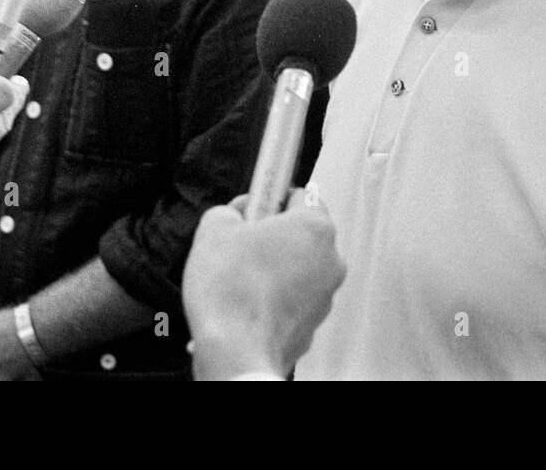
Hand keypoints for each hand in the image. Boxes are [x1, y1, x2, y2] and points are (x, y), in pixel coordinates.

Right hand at [183, 190, 345, 379]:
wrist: (236, 350)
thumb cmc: (233, 293)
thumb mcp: (215, 227)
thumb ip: (230, 210)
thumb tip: (232, 216)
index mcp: (314, 227)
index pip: (299, 195)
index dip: (269, 198)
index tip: (255, 204)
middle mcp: (330, 259)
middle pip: (300, 234)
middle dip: (271, 236)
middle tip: (241, 244)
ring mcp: (325, 295)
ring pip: (298, 268)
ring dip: (273, 269)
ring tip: (240, 278)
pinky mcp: (312, 323)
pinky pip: (294, 299)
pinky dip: (275, 298)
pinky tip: (248, 302)